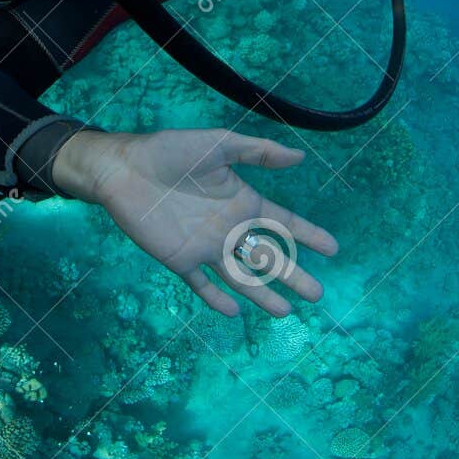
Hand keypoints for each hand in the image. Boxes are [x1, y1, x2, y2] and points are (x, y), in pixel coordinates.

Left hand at [52, 128, 336, 316]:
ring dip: (262, 294)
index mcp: (242, 201)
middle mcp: (228, 227)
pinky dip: (216, 299)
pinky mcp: (180, 259)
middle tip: (317, 295)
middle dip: (293, 275)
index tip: (333, 249)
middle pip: (268, 257)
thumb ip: (257, 152)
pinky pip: (201, 285)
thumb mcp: (219, 145)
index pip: (283, 223)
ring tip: (284, 312)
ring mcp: (205, 246)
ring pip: (241, 276)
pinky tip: (233, 312)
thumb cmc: (171, 151)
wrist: (125, 168)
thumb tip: (300, 156)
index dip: (308, 235)